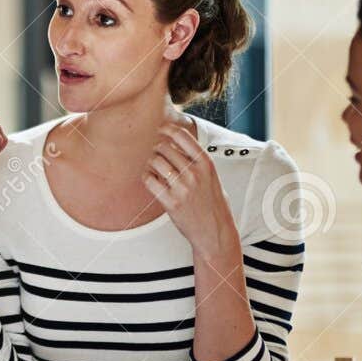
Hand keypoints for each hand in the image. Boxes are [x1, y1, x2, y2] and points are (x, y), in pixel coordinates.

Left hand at [143, 122, 238, 262]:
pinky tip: (150, 178)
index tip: (159, 129)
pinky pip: (149, 180)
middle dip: (155, 147)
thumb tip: (173, 141)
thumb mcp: (211, 176)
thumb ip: (195, 159)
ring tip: (152, 166)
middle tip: (153, 151)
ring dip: (149, 161)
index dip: (166, 129)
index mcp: (206, 163)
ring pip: (155, 161)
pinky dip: (146, 176)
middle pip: (164, 147)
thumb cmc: (212, 203)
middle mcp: (194, 173)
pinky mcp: (171, 202)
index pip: (182, 135)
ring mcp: (182, 188)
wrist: (215, 231)